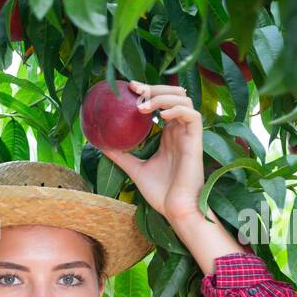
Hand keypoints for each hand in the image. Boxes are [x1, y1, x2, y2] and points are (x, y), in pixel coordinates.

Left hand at [93, 80, 204, 225]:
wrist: (175, 209)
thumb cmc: (160, 192)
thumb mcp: (134, 169)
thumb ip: (121, 155)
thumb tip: (100, 145)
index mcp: (168, 133)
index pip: (162, 102)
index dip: (148, 91)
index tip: (129, 88)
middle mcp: (179, 130)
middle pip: (174, 94)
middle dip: (155, 87)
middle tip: (135, 89)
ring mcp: (188, 134)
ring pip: (184, 99)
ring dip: (163, 97)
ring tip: (142, 107)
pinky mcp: (196, 141)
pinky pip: (192, 115)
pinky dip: (177, 109)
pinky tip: (161, 116)